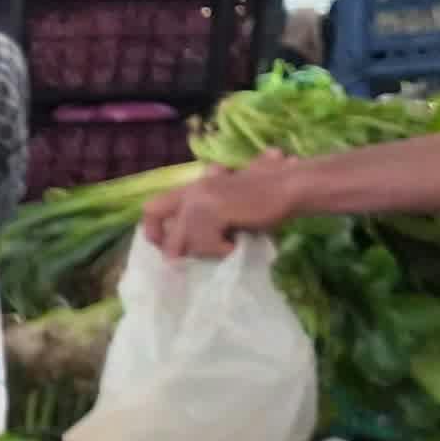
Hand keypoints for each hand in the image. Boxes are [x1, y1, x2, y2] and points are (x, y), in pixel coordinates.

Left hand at [139, 153, 304, 259]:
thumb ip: (202, 223)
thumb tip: (176, 254)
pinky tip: (236, 243)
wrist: (288, 186)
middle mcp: (191, 191)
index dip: (154, 232)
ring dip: (208, 250)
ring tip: (229, 244)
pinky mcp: (213, 209)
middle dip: (173, 246)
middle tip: (195, 254)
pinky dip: (222, 250)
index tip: (170, 250)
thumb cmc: (263, 201)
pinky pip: (205, 244)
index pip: (152, 208)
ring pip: (185, 242)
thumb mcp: (225, 210)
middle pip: (161, 226)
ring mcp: (200, 199)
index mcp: (191, 188)